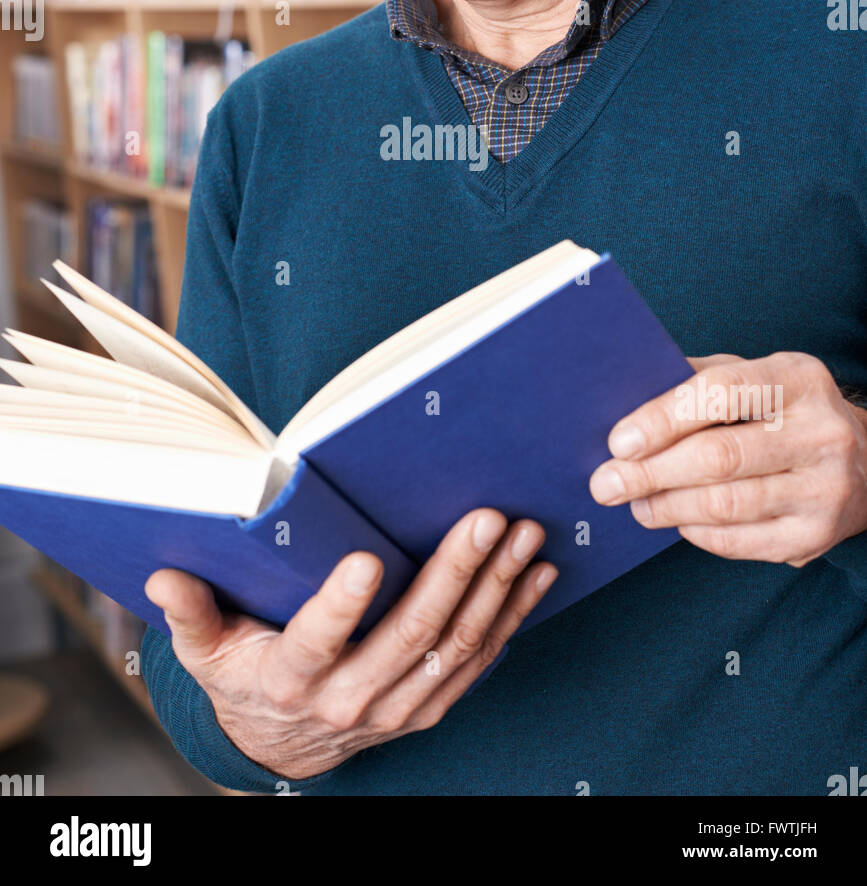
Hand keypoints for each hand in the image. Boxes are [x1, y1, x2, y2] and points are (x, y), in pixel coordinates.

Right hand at [145, 508, 556, 781]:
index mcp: (292, 678)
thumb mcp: (208, 650)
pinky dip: (513, 618)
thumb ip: (191, 613)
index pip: (317, 642)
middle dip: (454, 574)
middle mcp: (350, 700)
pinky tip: (535, 575)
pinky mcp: (429, 709)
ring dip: (496, 589)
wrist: (284, 745)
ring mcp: (397, 709)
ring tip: (524, 535)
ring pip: (456, 649)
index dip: (342, 605)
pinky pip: (479, 664)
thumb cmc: (245, 676)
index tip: (369, 557)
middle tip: (485, 518)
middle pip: (410, 636)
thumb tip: (164, 577)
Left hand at [589, 352, 866, 566]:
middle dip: (652, 473)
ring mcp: (823, 489)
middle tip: (606, 484)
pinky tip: (677, 520)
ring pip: (727, 505)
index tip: (618, 442)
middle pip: (719, 457)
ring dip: (667, 508)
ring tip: (636, 504)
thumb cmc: (784, 411)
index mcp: (797, 379)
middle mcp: (820, 433)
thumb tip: (623, 398)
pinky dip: (698, 533)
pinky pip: (740, 542)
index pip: (719, 393)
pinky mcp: (815, 536)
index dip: (662, 418)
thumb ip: (696, 380)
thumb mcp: (753, 377)